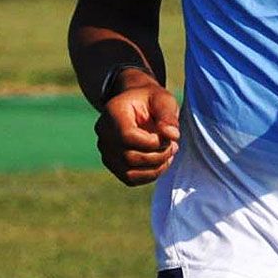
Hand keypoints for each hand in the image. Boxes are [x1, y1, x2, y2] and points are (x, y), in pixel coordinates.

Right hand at [94, 69, 180, 185]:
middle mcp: (103, 132)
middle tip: (174, 145)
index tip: (169, 136)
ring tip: (169, 153)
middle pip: (128, 157)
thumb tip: (171, 135)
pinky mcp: (112, 163)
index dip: (152, 142)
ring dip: (155, 168)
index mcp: (113, 111)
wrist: (139, 104)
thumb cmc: (152, 100)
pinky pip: (129, 178)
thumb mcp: (164, 99)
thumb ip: (168, 115)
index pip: (127, 136)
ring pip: (128, 172)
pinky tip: (162, 162)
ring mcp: (105, 150)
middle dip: (157, 155)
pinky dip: (149, 175)